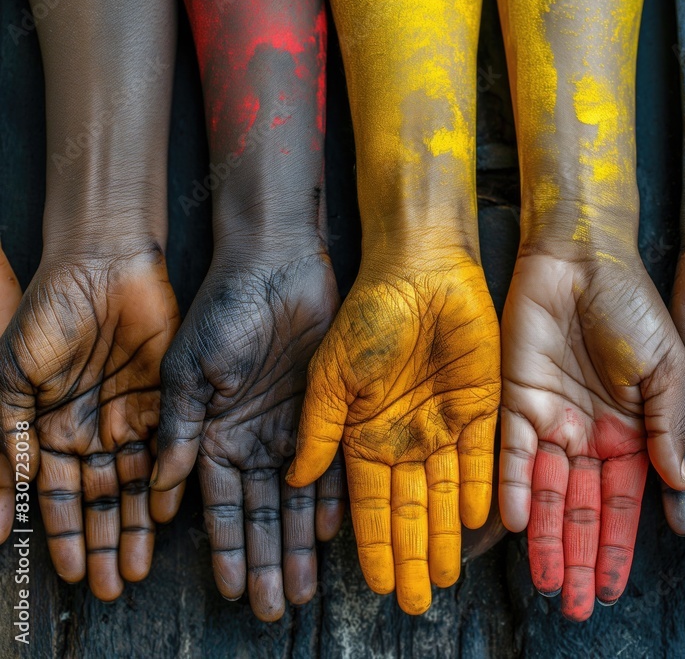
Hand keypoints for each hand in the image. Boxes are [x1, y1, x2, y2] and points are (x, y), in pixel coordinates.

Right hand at [0, 248, 179, 599]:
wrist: (102, 265)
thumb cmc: (48, 316)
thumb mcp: (12, 380)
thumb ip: (5, 443)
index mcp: (52, 430)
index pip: (59, 497)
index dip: (65, 535)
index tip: (71, 573)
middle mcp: (94, 431)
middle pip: (102, 500)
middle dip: (105, 543)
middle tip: (112, 585)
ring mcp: (132, 417)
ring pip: (137, 483)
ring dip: (137, 526)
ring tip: (138, 566)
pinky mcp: (168, 400)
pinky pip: (170, 450)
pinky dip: (169, 482)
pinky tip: (168, 514)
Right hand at [152, 251, 343, 621]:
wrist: (277, 265)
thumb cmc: (223, 310)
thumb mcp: (191, 370)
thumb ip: (180, 429)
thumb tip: (160, 491)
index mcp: (213, 435)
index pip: (220, 507)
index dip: (226, 549)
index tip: (232, 590)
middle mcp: (253, 440)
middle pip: (262, 515)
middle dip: (267, 562)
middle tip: (274, 608)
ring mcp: (293, 428)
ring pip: (298, 500)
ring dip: (300, 544)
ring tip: (304, 589)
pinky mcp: (329, 411)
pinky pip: (332, 465)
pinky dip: (332, 498)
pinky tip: (333, 533)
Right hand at [287, 250, 499, 614]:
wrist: (422, 268)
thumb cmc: (369, 314)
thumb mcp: (332, 372)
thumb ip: (320, 427)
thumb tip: (299, 482)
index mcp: (365, 434)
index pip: (369, 505)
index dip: (373, 546)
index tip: (375, 586)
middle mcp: (405, 438)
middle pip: (410, 512)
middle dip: (411, 558)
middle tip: (415, 603)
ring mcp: (445, 425)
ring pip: (446, 496)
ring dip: (446, 537)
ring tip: (444, 580)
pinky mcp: (482, 407)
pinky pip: (483, 462)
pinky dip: (482, 494)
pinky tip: (479, 527)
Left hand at [499, 251, 684, 621]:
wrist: (583, 256)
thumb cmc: (634, 304)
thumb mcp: (668, 369)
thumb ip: (668, 428)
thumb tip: (680, 487)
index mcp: (630, 432)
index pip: (622, 504)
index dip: (616, 546)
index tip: (609, 589)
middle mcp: (587, 435)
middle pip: (580, 510)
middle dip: (576, 558)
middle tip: (572, 607)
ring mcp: (550, 420)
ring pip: (544, 493)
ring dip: (543, 540)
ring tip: (544, 584)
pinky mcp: (513, 401)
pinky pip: (509, 455)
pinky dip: (510, 489)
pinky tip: (513, 527)